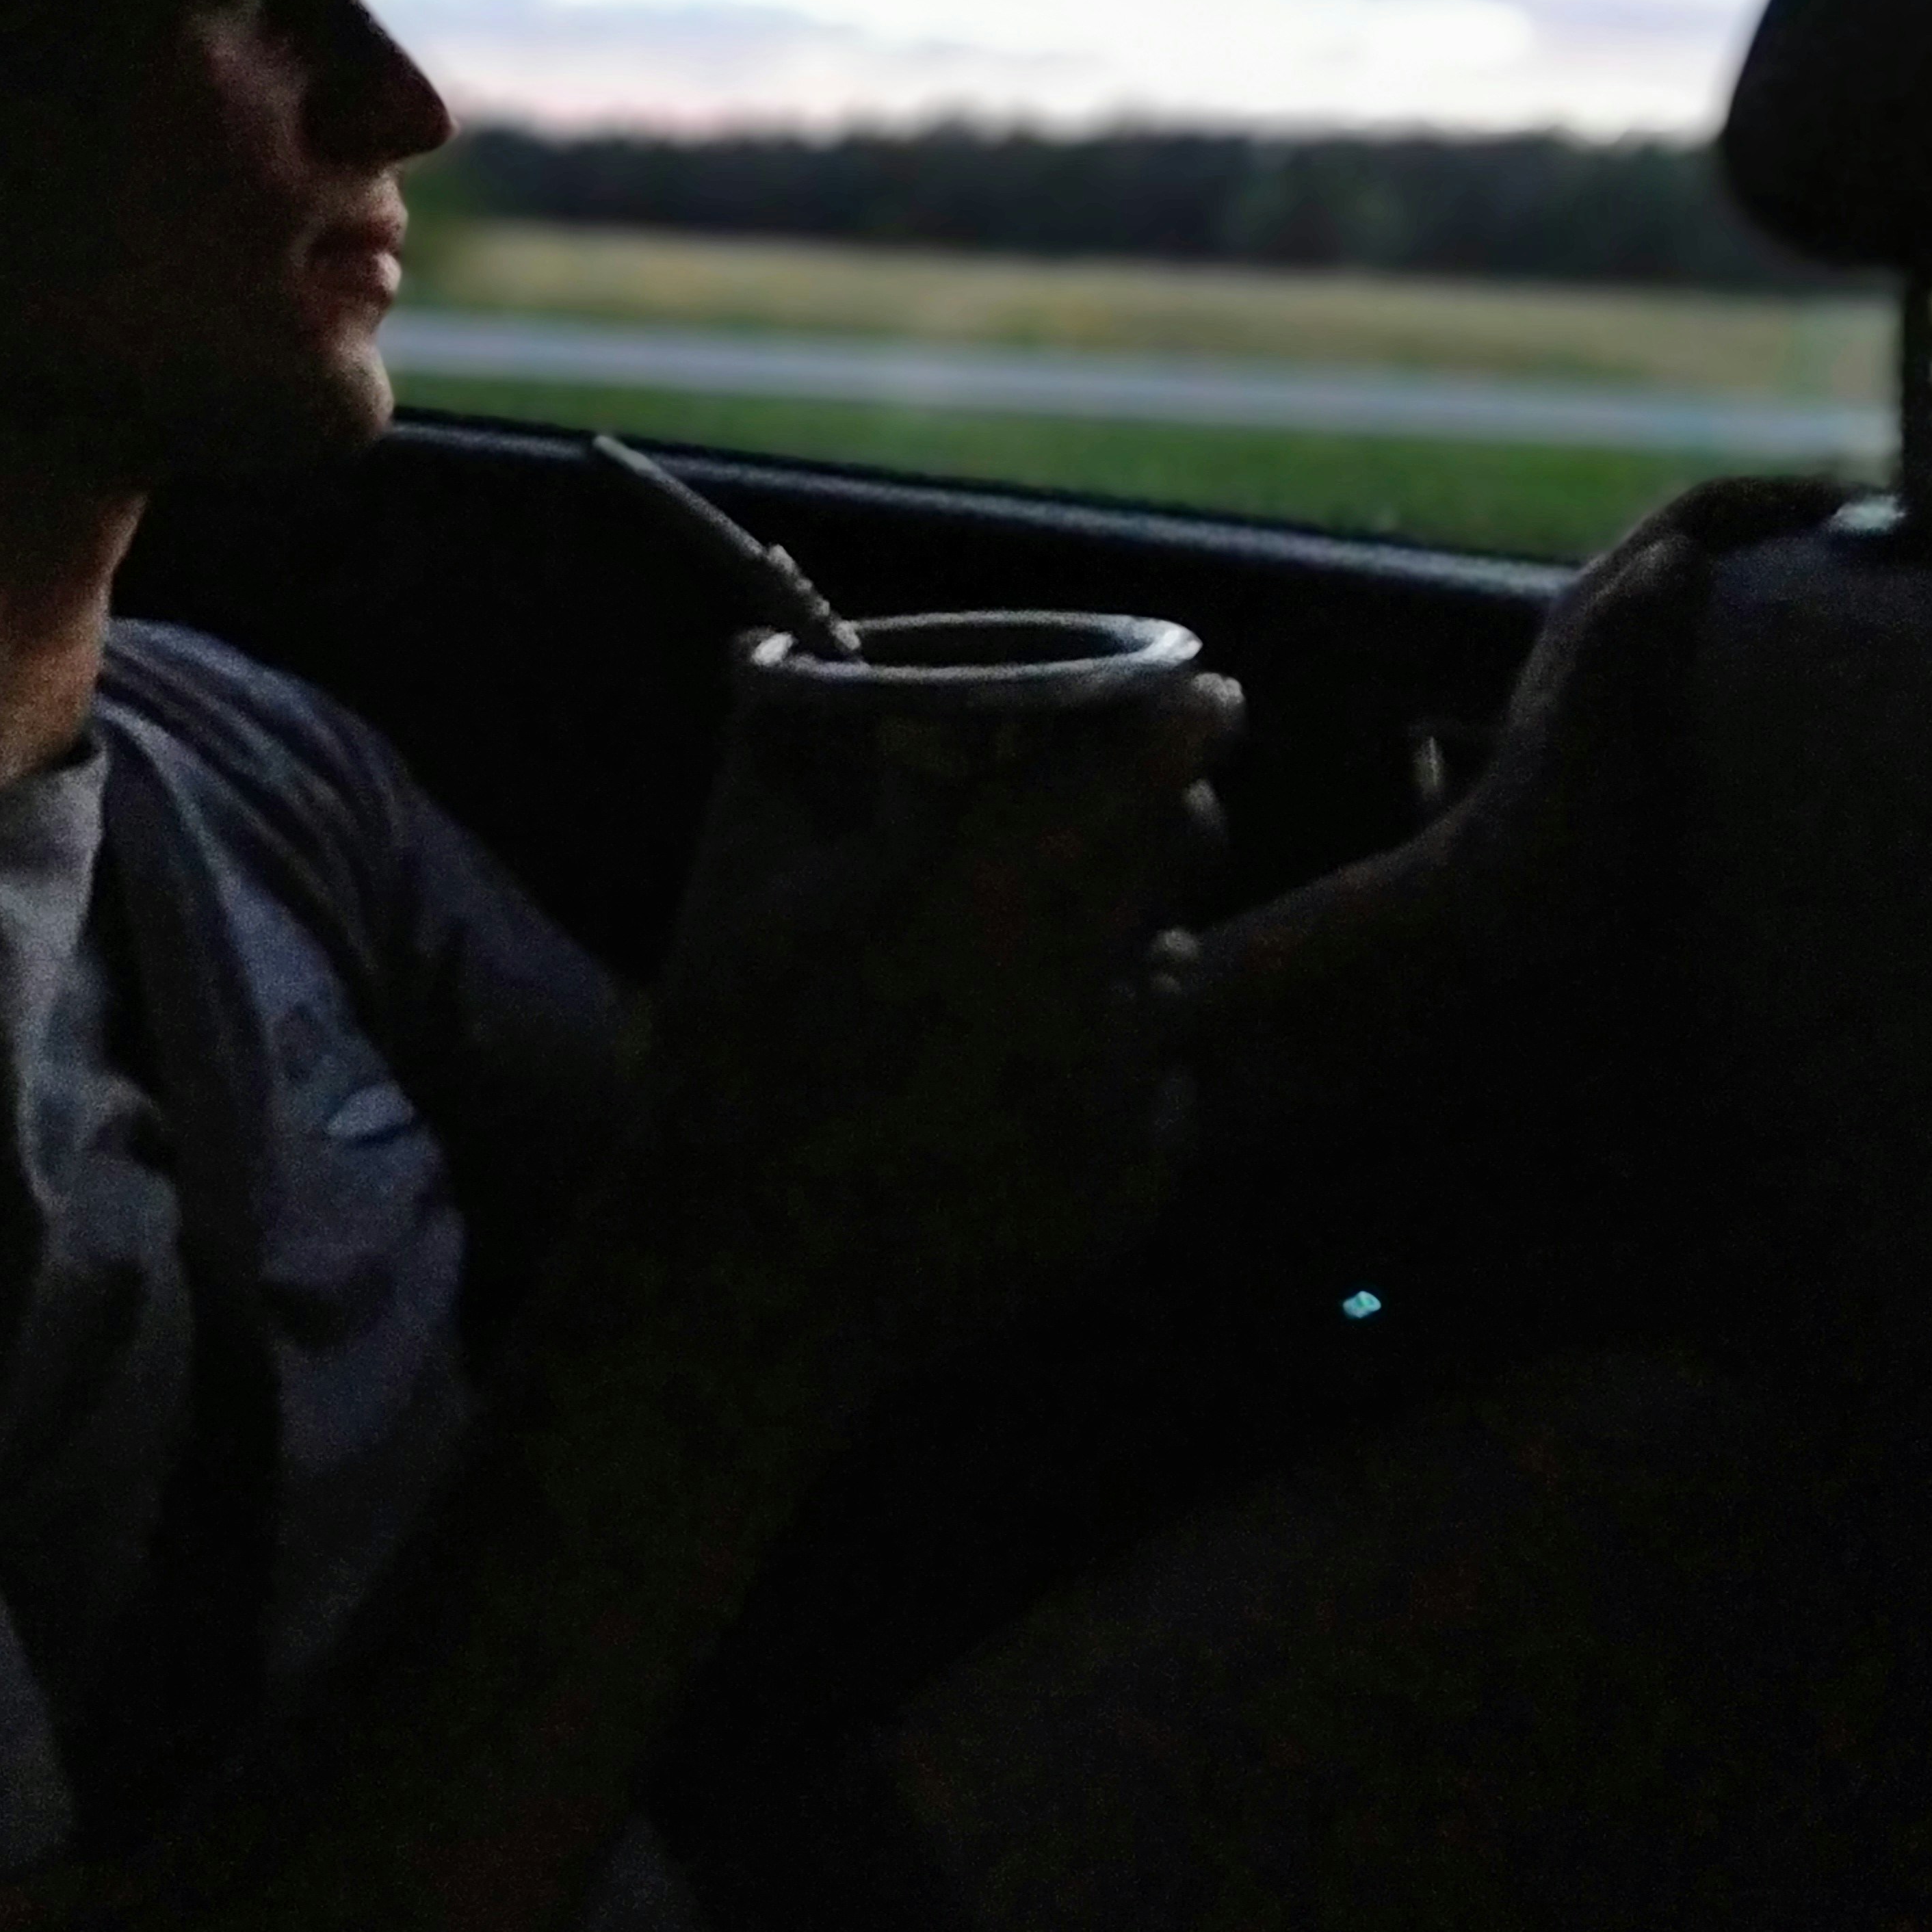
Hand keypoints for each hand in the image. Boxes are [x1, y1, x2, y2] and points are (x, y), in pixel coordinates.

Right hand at [641, 661, 1244, 1396]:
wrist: (747, 1275)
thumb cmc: (732, 1054)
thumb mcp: (741, 880)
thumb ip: (777, 749)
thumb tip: (771, 656)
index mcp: (1001, 875)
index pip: (1166, 749)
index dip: (1189, 711)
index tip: (1199, 700)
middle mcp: (1091, 971)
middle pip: (1191, 845)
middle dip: (1156, 820)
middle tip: (1088, 831)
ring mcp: (1122, 1088)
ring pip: (1170, 972)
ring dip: (1120, 953)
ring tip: (1018, 981)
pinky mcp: (1133, 1185)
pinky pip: (1152, 1092)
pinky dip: (1103, 1078)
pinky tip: (1006, 1096)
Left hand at [1437, 471, 1854, 966]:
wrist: (1501, 919)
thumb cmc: (1546, 830)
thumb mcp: (1588, 728)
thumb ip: (1621, 636)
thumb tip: (1681, 553)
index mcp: (1596, 608)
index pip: (1697, 512)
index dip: (1776, 496)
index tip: (1857, 512)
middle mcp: (1604, 630)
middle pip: (1707, 546)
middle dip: (1784, 537)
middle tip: (1870, 565)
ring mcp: (1616, 682)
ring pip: (1706, 606)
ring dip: (1773, 598)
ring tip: (1851, 625)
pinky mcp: (1632, 737)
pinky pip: (1708, 673)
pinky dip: (1758, 666)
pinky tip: (1800, 707)